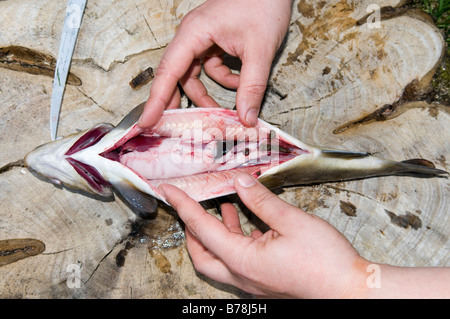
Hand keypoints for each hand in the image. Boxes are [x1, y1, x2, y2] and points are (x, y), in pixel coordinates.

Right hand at [138, 0, 292, 127]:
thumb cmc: (264, 4)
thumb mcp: (260, 50)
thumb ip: (252, 87)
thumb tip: (246, 119)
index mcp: (194, 33)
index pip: (168, 72)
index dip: (156, 100)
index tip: (147, 122)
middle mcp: (193, 36)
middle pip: (176, 75)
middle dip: (177, 101)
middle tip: (176, 128)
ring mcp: (203, 38)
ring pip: (194, 74)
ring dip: (206, 95)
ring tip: (220, 114)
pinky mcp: (215, 41)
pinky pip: (211, 67)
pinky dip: (224, 80)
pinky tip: (240, 84)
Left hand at [159, 173, 369, 297]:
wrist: (351, 291)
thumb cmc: (325, 262)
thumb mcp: (292, 222)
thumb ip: (262, 201)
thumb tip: (241, 182)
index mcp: (242, 260)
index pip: (201, 228)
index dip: (184, 206)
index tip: (169, 191)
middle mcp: (242, 275)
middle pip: (202, 254)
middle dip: (192, 229)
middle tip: (191, 206)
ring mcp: (253, 281)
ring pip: (219, 259)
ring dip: (216, 233)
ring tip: (224, 207)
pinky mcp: (265, 281)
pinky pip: (239, 261)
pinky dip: (236, 240)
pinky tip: (249, 224)